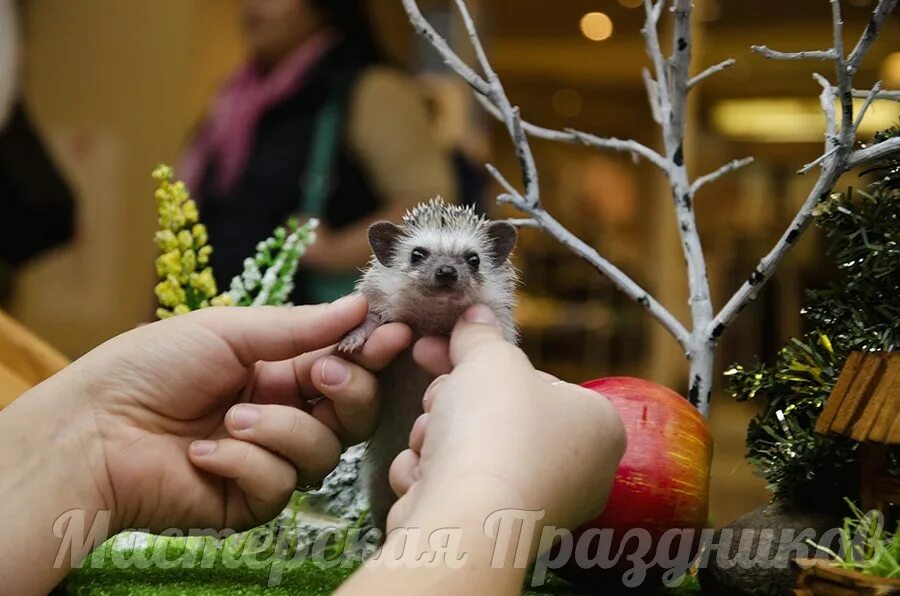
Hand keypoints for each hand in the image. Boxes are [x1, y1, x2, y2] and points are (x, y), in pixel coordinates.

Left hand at [78, 296, 409, 531]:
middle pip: (353, 414)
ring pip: (322, 452)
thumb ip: (301, 326)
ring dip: (280, 429)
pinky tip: (204, 453)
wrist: (93, 429)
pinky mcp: (248, 500)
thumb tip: (361, 305)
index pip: (345, 364)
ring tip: (231, 418)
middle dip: (348, 392)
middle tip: (320, 376)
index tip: (393, 336)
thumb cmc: (152, 367)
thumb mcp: (231, 331)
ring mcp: (267, 458)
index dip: (371, 352)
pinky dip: (244, 464)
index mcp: (279, 369)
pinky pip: (279, 486)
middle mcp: (282, 413)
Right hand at [339, 305, 624, 595]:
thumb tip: (477, 316)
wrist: (464, 517)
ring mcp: (534, 505)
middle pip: (498, 413)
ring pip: (468, 448)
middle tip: (438, 395)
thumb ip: (481, 334)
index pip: (536, 379)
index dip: (485, 360)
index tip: (447, 345)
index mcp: (597, 425)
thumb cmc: (496, 431)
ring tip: (433, 440)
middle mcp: (578, 472)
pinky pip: (454, 486)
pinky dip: (432, 476)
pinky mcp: (490, 531)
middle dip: (454, 400)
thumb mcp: (490, 359)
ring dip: (436, 436)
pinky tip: (427, 476)